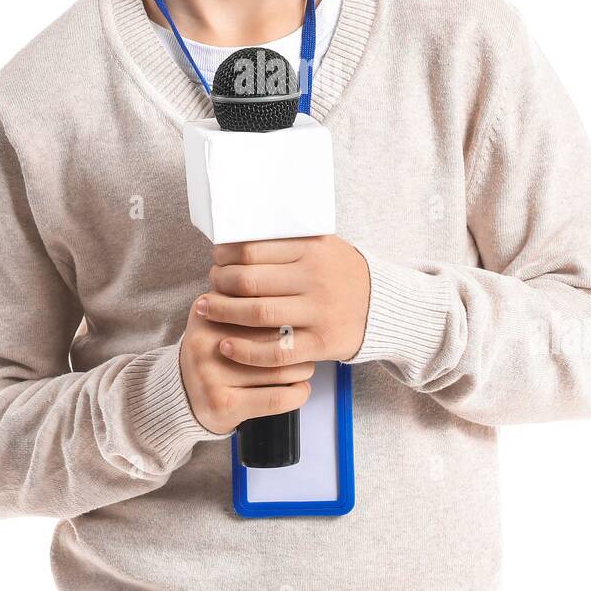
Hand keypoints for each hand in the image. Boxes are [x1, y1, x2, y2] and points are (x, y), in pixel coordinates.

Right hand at [178, 288, 316, 436]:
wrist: (184, 395)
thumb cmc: (217, 351)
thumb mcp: (222, 318)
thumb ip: (249, 299)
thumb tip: (296, 285)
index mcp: (207, 311)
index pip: (262, 304)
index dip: (289, 312)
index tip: (300, 317)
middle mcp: (204, 341)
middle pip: (273, 334)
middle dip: (299, 340)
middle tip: (308, 344)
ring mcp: (210, 374)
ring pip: (280, 368)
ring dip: (303, 369)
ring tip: (305, 367)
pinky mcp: (222, 404)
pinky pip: (276, 398)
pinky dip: (298, 394)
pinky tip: (300, 389)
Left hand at [200, 235, 372, 367]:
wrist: (384, 305)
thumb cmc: (342, 273)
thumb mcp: (323, 245)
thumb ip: (287, 242)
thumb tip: (237, 239)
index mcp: (312, 250)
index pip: (253, 250)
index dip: (226, 255)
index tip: (217, 259)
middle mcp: (314, 279)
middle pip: (249, 281)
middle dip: (219, 283)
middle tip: (210, 284)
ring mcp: (318, 313)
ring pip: (257, 315)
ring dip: (223, 313)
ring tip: (206, 309)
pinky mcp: (321, 343)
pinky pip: (275, 351)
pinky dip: (245, 350)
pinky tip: (226, 345)